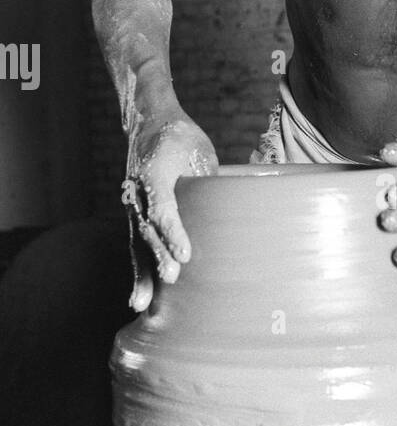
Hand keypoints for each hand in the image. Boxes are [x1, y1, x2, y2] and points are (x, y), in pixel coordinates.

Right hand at [125, 111, 218, 310]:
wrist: (149, 123)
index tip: (185, 254)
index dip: (173, 232)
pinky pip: (136, 246)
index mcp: (155, 172)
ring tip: (144, 303)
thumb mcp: (199, 151)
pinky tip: (139, 299)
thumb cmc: (181, 137)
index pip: (163, 207)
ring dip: (143, 272)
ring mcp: (134, 205)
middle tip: (172, 279)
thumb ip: (207, 181)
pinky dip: (137, 272)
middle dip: (160, 256)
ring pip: (138, 243)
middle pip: (148, 229)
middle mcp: (138, 191)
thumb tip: (233, 211)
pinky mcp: (136, 216)